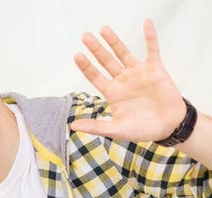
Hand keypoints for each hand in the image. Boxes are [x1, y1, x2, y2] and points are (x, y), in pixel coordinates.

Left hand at [71, 19, 186, 141]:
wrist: (168, 126)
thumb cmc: (142, 129)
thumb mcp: (116, 129)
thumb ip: (96, 126)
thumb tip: (73, 126)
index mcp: (112, 92)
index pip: (95, 76)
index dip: (86, 66)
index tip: (76, 55)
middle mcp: (122, 80)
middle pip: (106, 61)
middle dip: (96, 49)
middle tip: (85, 36)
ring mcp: (138, 73)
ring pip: (123, 53)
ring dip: (114, 41)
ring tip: (103, 29)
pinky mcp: (155, 69)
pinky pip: (152, 50)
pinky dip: (150, 37)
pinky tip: (146, 23)